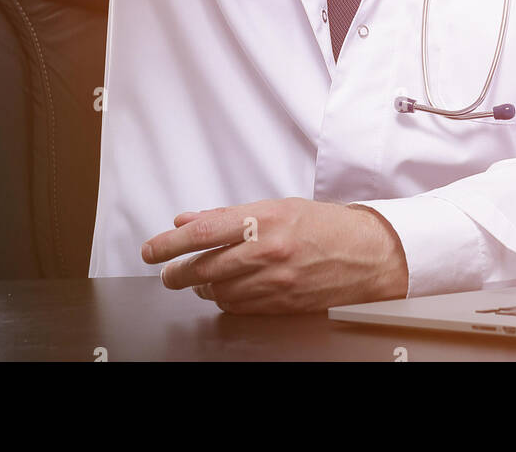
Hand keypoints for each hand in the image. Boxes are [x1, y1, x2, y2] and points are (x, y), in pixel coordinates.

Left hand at [141, 198, 408, 313]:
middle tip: (166, 272)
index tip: (150, 250)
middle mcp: (266, 251)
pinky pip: (238, 308)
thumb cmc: (322, 224)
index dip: (169, 243)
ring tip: (196, 280)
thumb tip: (186, 220)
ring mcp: (274, 282)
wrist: (365, 252)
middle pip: (204, 268)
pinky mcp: (281, 305)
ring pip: (218, 292)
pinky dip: (223, 301)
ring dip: (200, 287)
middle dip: (176, 272)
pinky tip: (223, 292)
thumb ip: (227, 215)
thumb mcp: (274, 207)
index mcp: (263, 219)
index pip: (202, 233)